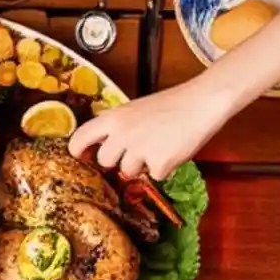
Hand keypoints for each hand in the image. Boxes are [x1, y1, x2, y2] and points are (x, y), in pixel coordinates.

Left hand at [68, 77, 233, 179]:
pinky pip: (154, 176)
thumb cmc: (172, 104)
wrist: (202, 102)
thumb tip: (103, 145)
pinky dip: (164, 169)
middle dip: (117, 160)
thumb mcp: (135, 109)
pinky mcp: (159, 164)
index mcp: (114, 117)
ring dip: (142, 165)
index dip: (77, 149)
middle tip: (135, 150)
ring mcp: (140, 150)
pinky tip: (173, 151)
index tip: (79, 156)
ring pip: (128, 172)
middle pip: (105, 161)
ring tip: (159, 146)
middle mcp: (122, 134)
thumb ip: (118, 126)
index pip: (81, 136)